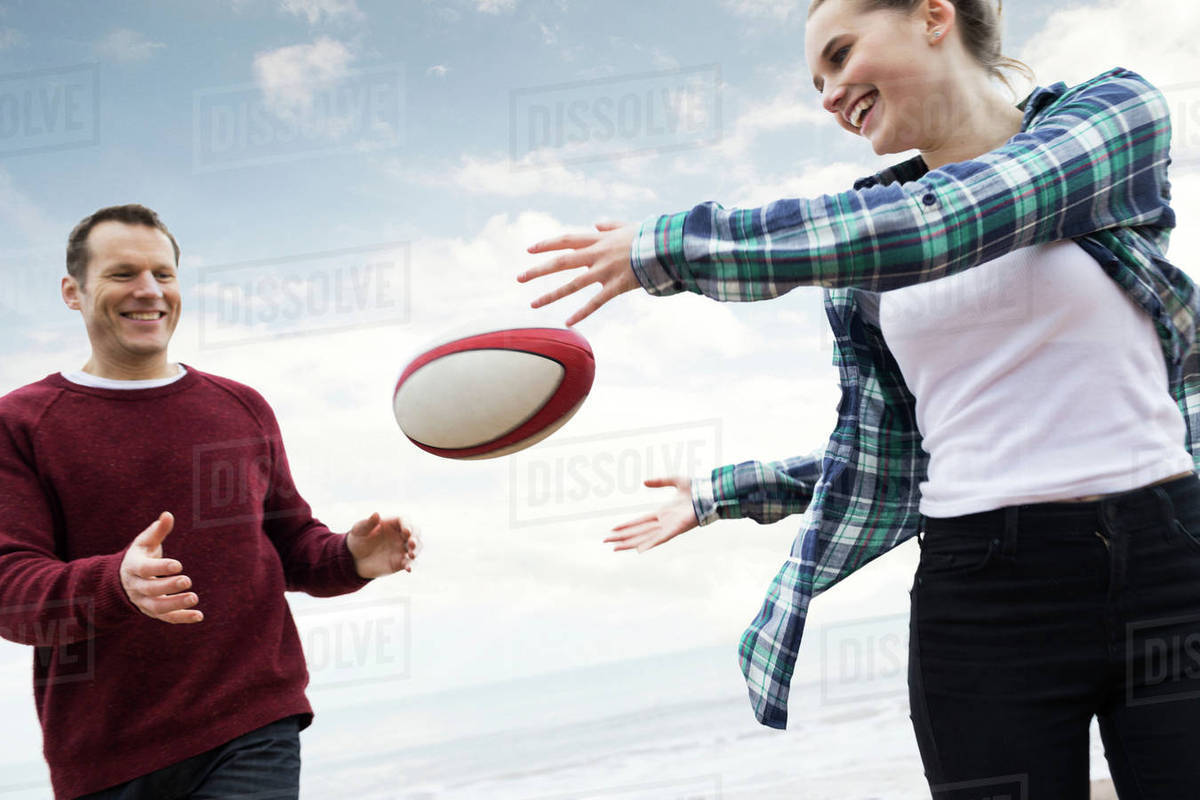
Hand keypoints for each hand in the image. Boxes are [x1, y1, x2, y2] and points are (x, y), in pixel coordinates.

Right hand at [119, 512, 201, 623]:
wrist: (122, 580)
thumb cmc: (139, 556)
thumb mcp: (144, 542)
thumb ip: (157, 531)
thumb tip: (168, 515)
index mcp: (133, 568)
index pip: (145, 569)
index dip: (160, 567)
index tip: (178, 565)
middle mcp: (136, 587)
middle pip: (151, 590)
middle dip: (169, 586)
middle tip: (187, 580)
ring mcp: (144, 602)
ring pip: (158, 607)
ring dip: (176, 604)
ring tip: (194, 598)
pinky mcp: (153, 612)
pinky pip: (167, 618)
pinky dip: (182, 618)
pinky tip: (199, 616)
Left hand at [346, 512, 421, 578]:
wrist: (354, 559)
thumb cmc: (358, 539)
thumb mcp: (359, 530)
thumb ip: (368, 523)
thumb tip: (376, 514)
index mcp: (392, 524)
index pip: (405, 521)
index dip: (407, 525)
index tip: (406, 531)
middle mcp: (400, 535)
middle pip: (415, 532)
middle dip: (416, 537)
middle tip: (411, 543)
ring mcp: (402, 549)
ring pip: (417, 547)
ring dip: (417, 550)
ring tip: (412, 554)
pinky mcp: (400, 562)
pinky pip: (410, 563)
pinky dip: (412, 565)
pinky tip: (408, 569)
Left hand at [519, 221, 640, 325]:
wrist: (668, 247)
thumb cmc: (650, 237)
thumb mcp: (627, 226)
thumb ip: (610, 225)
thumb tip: (596, 223)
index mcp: (599, 240)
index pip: (567, 240)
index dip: (547, 244)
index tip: (529, 249)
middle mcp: (597, 255)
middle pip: (561, 262)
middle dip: (538, 270)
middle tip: (519, 277)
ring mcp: (605, 271)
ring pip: (572, 285)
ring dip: (551, 295)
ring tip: (532, 304)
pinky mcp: (616, 287)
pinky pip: (595, 302)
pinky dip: (581, 313)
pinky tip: (567, 322)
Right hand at [604, 477, 698, 552]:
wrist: (711, 493)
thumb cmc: (698, 489)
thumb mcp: (674, 480)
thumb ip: (659, 481)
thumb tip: (643, 481)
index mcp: (662, 513)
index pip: (639, 521)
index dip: (626, 526)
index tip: (613, 529)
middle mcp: (663, 522)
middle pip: (638, 532)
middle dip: (622, 537)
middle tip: (606, 541)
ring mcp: (669, 527)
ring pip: (645, 538)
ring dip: (629, 543)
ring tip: (614, 548)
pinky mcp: (677, 529)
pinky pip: (660, 539)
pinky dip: (649, 544)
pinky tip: (638, 550)